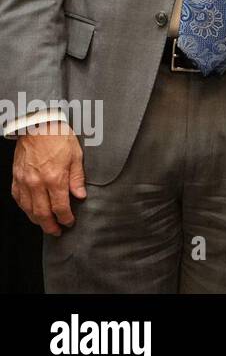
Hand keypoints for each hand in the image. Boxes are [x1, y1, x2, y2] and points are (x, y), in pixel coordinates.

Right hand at [11, 121, 84, 235]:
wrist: (37, 124)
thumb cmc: (58, 136)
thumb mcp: (76, 155)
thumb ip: (77, 178)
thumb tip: (80, 196)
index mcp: (54, 178)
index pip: (60, 207)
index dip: (65, 218)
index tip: (70, 223)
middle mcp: (37, 183)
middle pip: (42, 213)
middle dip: (50, 225)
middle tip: (57, 232)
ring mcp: (24, 182)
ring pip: (28, 209)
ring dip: (37, 220)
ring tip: (46, 225)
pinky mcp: (15, 178)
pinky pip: (18, 199)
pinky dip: (25, 209)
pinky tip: (31, 211)